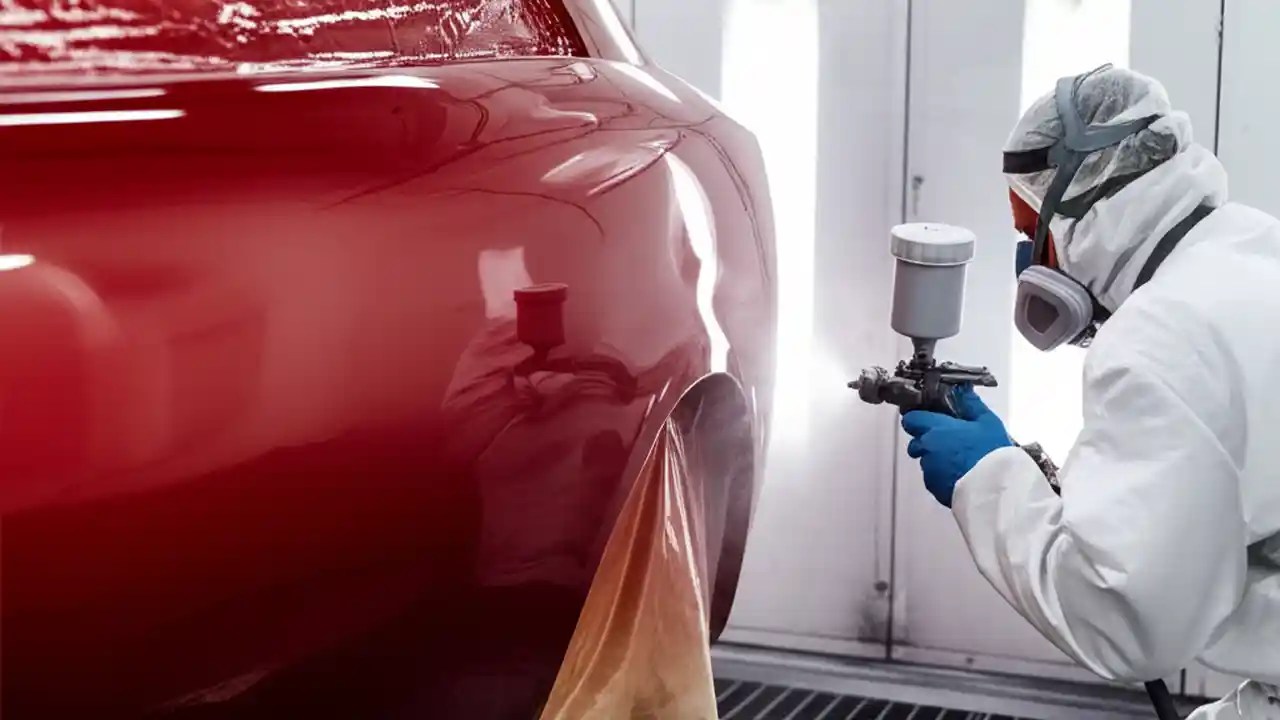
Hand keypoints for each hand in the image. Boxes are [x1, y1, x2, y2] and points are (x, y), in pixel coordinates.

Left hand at [901, 385, 1012, 506]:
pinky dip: (941, 476)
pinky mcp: (933, 487)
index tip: (927, 420)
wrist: (995, 488)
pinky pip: (932, 478)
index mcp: (937, 428)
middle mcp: (928, 448)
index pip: (911, 419)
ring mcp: (928, 469)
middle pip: (915, 442)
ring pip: (924, 460)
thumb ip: (971, 404)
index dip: (918, 419)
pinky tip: (959, 474)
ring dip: (935, 459)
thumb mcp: (987, 422)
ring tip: (959, 460)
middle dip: (927, 441)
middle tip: (949, 442)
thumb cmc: (992, 454)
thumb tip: (963, 391)